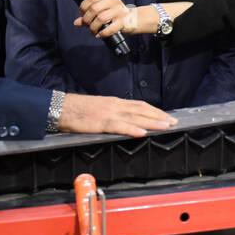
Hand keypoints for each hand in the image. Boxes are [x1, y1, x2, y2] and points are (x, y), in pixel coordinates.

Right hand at [58, 94, 176, 137]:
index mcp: (115, 102)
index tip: (166, 116)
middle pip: (142, 110)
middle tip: (173, 122)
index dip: (155, 110)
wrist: (61, 107)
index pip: (140, 105)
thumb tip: (127, 120)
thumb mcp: (100, 107)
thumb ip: (114, 113)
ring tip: (165, 126)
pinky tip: (142, 132)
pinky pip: (119, 126)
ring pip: (135, 117)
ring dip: (152, 122)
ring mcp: (109, 113)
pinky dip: (132, 129)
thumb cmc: (78, 109)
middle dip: (159, 116)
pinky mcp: (101, 122)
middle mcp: (115, 105)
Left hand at [74, 0, 157, 37]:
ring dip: (93, 27)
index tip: (83, 14)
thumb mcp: (102, 10)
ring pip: (101, 18)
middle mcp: (114, 1)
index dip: (84, 6)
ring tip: (93, 31)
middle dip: (87, 19)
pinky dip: (102, 33)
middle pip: (94, 8)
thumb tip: (76, 22)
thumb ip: (89, 15)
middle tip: (87, 24)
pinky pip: (110, 28)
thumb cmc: (115, 14)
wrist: (134, 19)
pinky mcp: (123, 22)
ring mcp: (119, 11)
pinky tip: (99, 35)